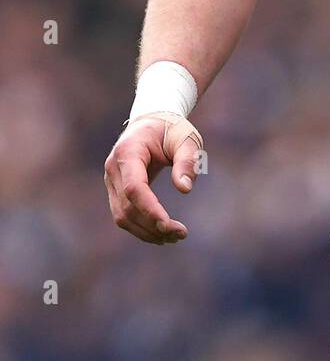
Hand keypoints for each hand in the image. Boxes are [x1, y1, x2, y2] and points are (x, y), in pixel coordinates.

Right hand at [103, 112, 203, 244]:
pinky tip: (161, 234)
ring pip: (122, 216)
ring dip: (146, 231)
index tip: (168, 225)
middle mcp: (113, 168)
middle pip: (127, 207)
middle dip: (152, 224)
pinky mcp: (115, 190)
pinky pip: (123, 214)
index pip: (134, 188)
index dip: (149, 209)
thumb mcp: (186, 139)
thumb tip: (185, 189)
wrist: (153, 122)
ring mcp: (111, 180)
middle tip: (181, 234)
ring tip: (174, 238)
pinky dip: (141, 228)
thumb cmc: (172, 129)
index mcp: (128, 152)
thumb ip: (187, 161)